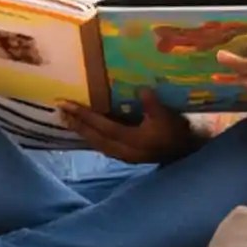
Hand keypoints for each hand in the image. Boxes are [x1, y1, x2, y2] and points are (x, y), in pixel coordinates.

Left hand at [58, 89, 199, 163]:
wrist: (186, 154)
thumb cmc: (177, 134)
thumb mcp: (168, 117)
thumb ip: (153, 105)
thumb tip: (141, 89)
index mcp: (132, 141)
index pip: (103, 126)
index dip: (84, 115)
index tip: (67, 104)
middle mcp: (124, 151)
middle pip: (95, 137)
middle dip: (76, 124)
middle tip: (59, 110)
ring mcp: (124, 156)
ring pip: (97, 144)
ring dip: (82, 132)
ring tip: (67, 120)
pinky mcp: (127, 156)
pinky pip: (103, 147)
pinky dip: (92, 138)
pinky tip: (86, 132)